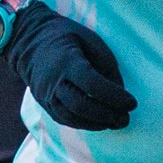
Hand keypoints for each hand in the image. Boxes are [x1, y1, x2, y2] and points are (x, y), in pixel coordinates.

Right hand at [1, 0, 132, 130]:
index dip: (114, 97)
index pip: (92, 84)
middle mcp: (53, 80)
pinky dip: (84, 124)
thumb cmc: (67, 37)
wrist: (30, 40)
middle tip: (126, 118)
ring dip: (97, 124)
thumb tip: (120, 94)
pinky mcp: (44, 103)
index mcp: (67, 61)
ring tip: (116, 123)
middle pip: (81, 105)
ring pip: (72, 117)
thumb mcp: (92, 41)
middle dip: (107, 115)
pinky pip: (64, 119)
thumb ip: (107, 67)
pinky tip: (100, 123)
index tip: (132, 103)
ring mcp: (46, 94)